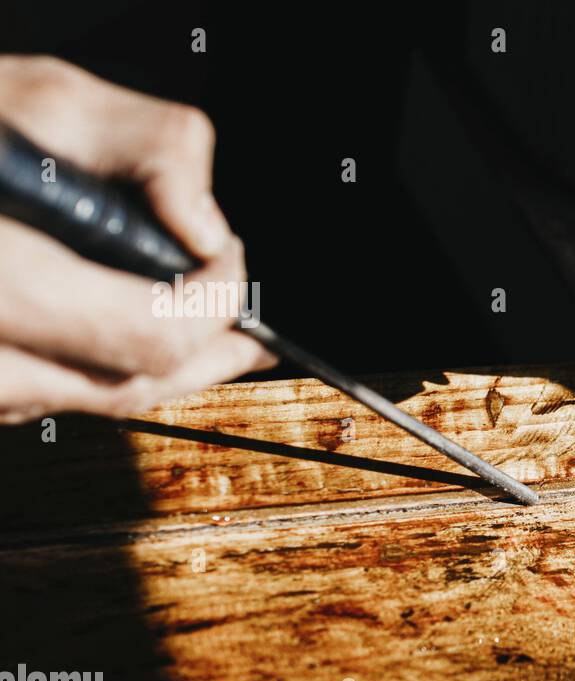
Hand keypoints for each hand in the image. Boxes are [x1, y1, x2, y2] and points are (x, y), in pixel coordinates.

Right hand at [0, 56, 273, 423]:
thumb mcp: (41, 99)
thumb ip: (150, 147)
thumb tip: (206, 226)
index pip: (156, 333)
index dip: (216, 297)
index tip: (227, 253)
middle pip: (139, 385)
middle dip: (210, 346)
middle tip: (248, 318)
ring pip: (100, 400)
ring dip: (166, 367)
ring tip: (219, 338)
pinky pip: (54, 396)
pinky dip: (107, 369)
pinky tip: (136, 337)